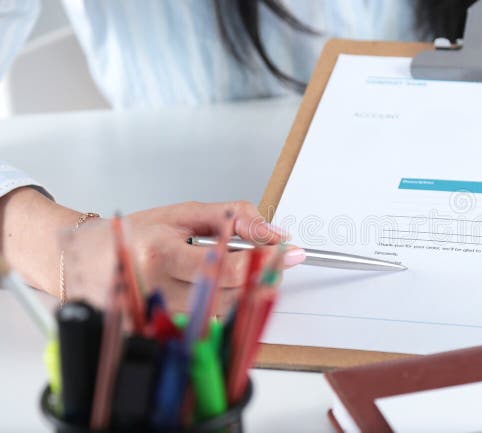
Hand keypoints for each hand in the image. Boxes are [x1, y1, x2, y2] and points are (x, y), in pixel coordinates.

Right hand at [63, 201, 303, 309]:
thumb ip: (236, 218)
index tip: (291, 253)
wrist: (89, 257)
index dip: (263, 261)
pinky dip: (216, 309)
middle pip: (227, 294)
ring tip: (230, 273)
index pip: (224, 266)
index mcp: (159, 254)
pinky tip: (211, 293)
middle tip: (269, 262)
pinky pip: (201, 326)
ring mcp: (151, 317)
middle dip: (255, 278)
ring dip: (237, 294)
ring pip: (218, 313)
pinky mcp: (152, 334)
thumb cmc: (137, 233)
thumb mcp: (186, 213)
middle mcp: (154, 289)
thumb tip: (276, 233)